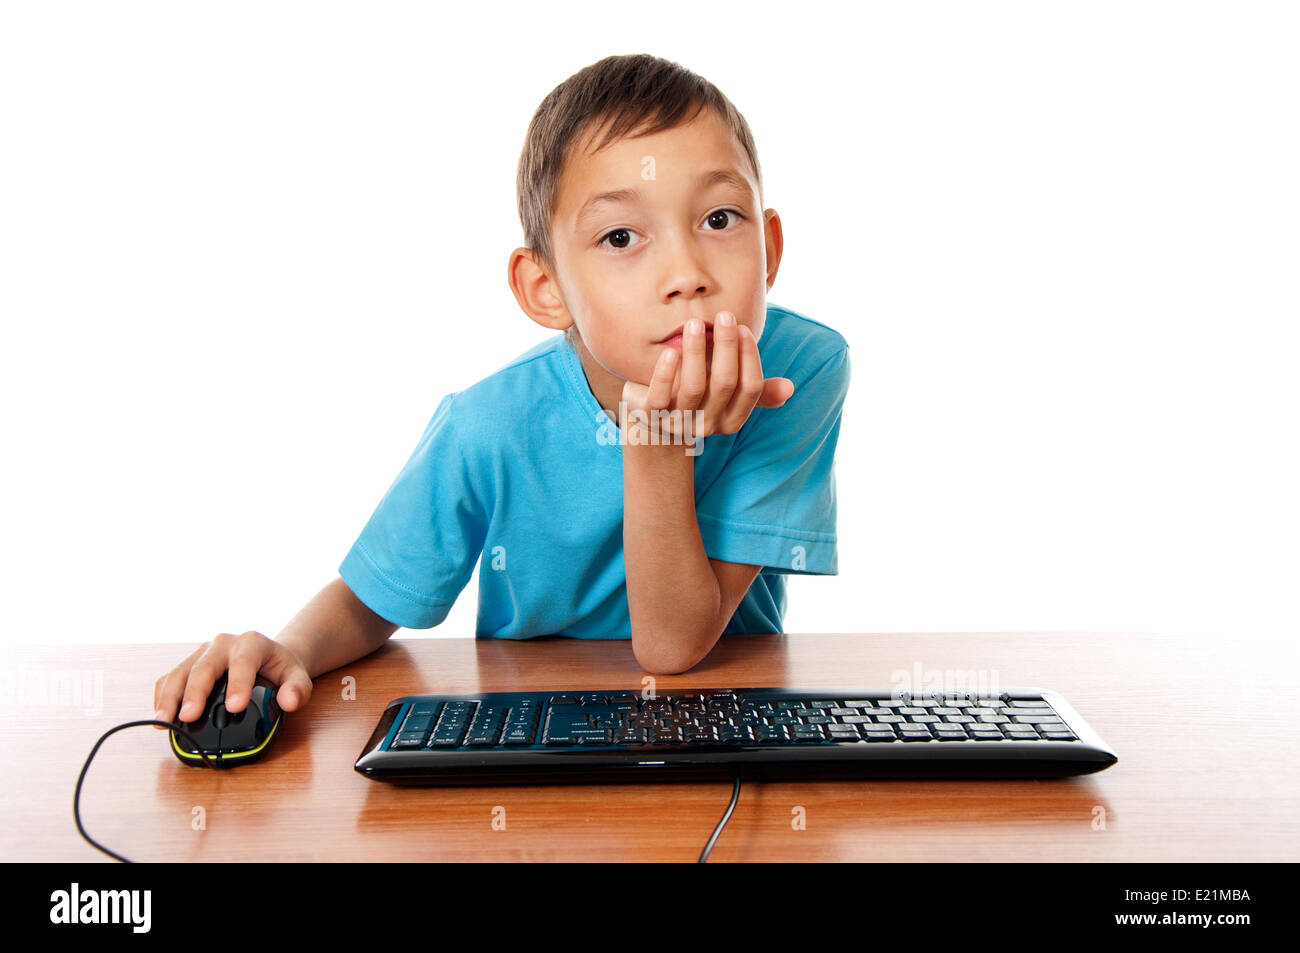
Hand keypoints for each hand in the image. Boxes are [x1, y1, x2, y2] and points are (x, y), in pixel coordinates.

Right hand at [152, 631, 312, 726]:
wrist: (266, 659)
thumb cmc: (280, 669)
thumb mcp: (298, 676)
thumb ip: (298, 689)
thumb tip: (290, 702)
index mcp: (252, 643)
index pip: (244, 661)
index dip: (238, 684)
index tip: (234, 707)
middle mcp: (223, 644)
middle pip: (205, 666)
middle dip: (195, 692)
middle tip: (190, 717)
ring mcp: (202, 653)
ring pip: (181, 672)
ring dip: (170, 698)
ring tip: (165, 722)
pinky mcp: (188, 664)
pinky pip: (169, 678)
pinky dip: (163, 698)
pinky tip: (162, 717)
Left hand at [621, 311, 793, 442]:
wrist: (654, 418)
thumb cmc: (697, 396)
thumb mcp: (727, 393)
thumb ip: (756, 390)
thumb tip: (790, 388)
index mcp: (731, 419)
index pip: (750, 388)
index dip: (749, 356)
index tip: (742, 328)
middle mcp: (708, 425)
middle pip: (724, 384)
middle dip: (727, 346)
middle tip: (724, 315)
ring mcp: (679, 423)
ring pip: (692, 387)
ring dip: (696, 351)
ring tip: (694, 323)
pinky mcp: (652, 416)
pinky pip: (659, 397)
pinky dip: (665, 372)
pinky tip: (670, 349)